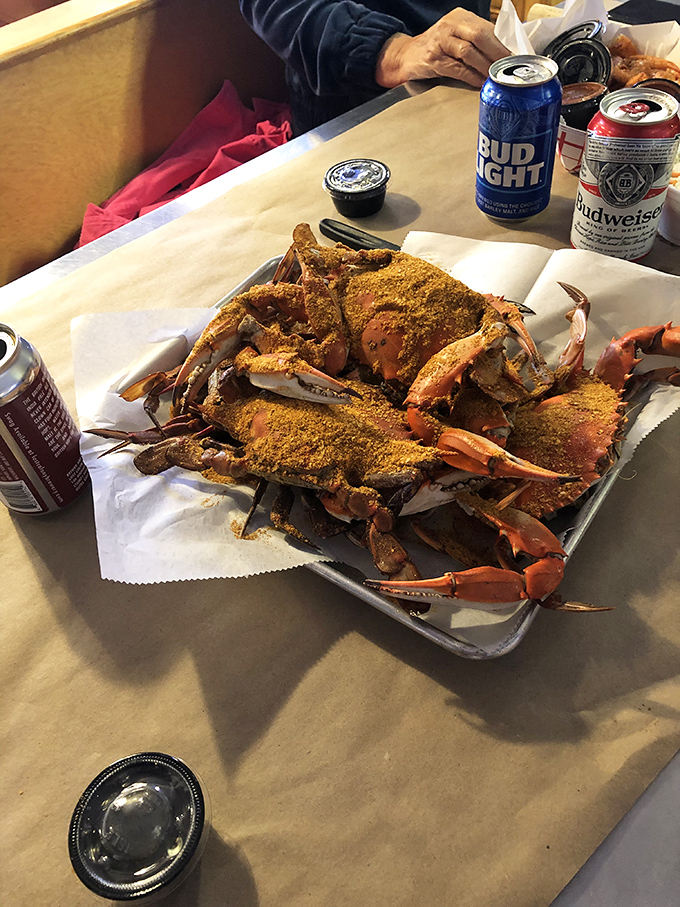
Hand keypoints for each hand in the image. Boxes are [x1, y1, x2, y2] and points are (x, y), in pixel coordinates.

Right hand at [375, 9, 509, 89]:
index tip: (514, 58)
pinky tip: (479, 83)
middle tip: (507, 68)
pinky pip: (456, 68)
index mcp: (460, 17)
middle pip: (479, 35)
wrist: (406, 56)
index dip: (502, 44)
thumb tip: (503, 55)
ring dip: (484, 66)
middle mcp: (450, 25)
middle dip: (496, 53)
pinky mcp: (432, 59)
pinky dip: (470, 76)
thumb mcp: (456, 37)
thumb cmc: (436, 49)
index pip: (486, 28)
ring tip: (495, 78)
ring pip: (468, 51)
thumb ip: (476, 41)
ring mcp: (440, 41)